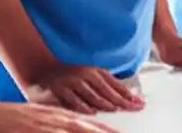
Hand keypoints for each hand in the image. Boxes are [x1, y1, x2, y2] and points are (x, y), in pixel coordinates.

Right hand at [0, 98, 119, 131]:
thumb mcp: (29, 120)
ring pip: (73, 129)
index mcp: (51, 114)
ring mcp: (39, 125)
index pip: (85, 122)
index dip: (104, 129)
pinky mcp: (28, 130)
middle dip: (105, 132)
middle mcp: (49, 118)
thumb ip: (48, 124)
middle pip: (84, 126)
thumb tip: (65, 127)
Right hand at [24, 64, 144, 114]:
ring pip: (92, 94)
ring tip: (116, 109)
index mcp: (96, 72)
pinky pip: (74, 99)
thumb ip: (104, 86)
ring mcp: (73, 81)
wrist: (42, 68)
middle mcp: (86, 75)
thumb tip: (125, 98)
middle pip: (107, 90)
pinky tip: (92, 112)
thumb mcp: (89, 76)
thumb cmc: (70, 75)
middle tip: (133, 108)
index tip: (139, 103)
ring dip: (105, 103)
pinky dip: (83, 106)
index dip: (128, 95)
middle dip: (122, 100)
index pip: (115, 85)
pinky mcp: (61, 89)